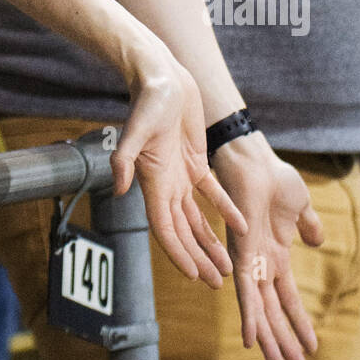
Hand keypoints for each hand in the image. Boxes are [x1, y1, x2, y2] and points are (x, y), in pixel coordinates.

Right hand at [113, 56, 246, 286]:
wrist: (160, 76)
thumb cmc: (147, 99)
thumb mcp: (135, 128)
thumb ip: (123, 158)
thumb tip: (117, 189)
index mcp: (152, 180)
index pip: (164, 228)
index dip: (178, 253)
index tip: (193, 276)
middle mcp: (165, 182)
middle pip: (182, 231)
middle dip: (198, 258)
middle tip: (217, 283)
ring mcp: (180, 173)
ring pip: (196, 218)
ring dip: (210, 242)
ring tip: (226, 267)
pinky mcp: (194, 159)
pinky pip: (212, 192)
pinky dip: (225, 210)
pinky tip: (242, 226)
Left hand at [211, 132, 324, 359]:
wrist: (254, 159)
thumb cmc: (274, 177)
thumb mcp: (301, 207)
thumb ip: (308, 226)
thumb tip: (316, 240)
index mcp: (275, 254)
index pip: (287, 297)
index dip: (299, 321)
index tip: (312, 346)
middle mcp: (260, 262)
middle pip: (273, 311)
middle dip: (284, 340)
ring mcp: (249, 260)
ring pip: (259, 309)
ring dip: (269, 337)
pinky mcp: (240, 253)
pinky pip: (244, 291)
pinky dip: (248, 315)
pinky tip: (250, 338)